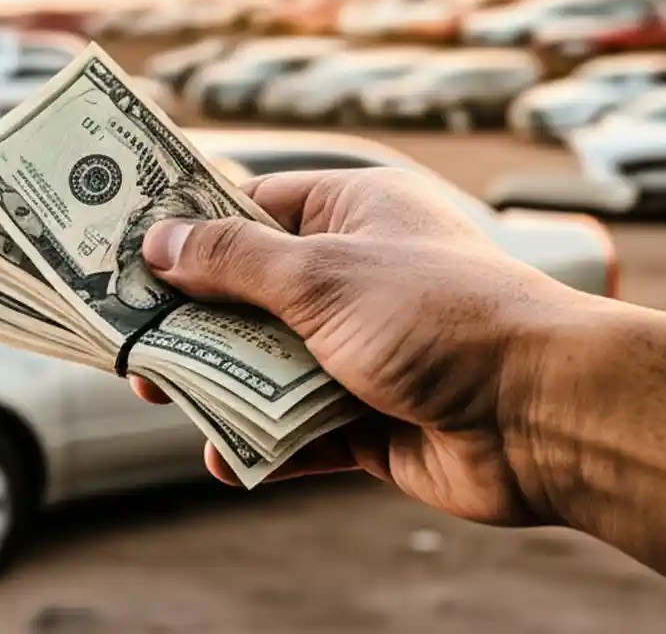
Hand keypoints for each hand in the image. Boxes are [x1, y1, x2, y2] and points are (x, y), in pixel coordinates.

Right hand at [133, 168, 581, 525]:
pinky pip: (294, 429)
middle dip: (188, 320)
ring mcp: (358, 349)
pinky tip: (227, 459)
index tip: (122, 250)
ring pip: (263, 365)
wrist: (543, 417)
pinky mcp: (366, 417)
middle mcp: (352, 276)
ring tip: (162, 394)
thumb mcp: (322, 273)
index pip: (250, 207)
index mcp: (351, 213)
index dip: (186, 227)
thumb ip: (232, 260)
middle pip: (245, 294)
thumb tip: (157, 243)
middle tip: (130, 339)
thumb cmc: (439, 316)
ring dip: (217, 384)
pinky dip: (261, 444)